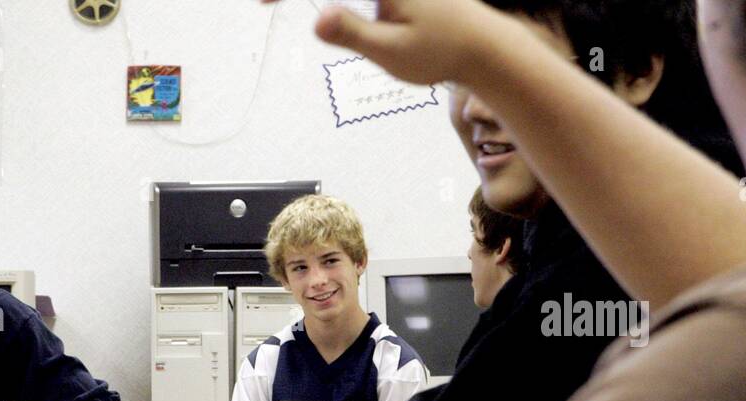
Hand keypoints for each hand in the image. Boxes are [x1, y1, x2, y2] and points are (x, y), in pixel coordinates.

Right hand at [265, 0, 500, 86]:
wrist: (482, 46)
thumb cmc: (443, 51)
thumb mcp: (393, 51)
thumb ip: (353, 33)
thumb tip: (319, 20)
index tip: (262, 2)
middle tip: (264, 4)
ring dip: (325, 2)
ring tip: (276, 6)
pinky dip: (336, 2)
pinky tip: (325, 14)